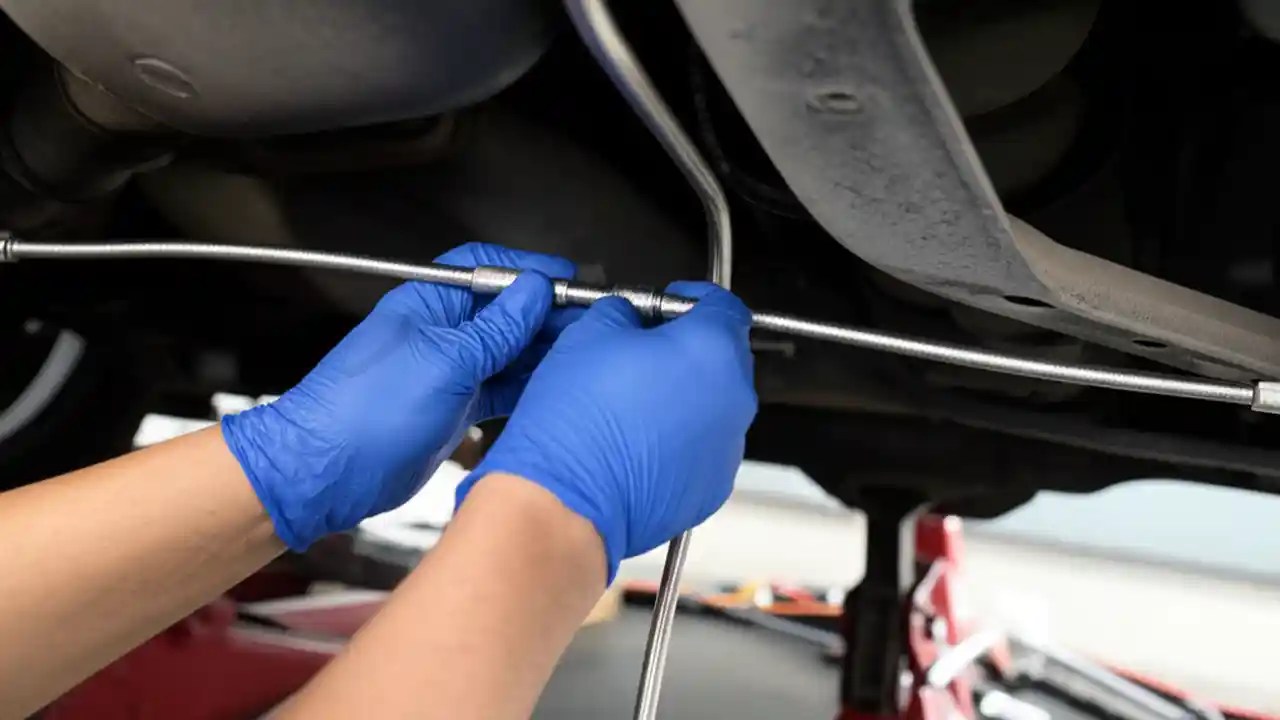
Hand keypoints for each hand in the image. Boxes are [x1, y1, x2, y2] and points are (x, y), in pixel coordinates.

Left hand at [222, 243, 575, 549]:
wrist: (326, 472)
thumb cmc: (365, 411)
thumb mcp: (445, 361)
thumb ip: (497, 327)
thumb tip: (535, 290)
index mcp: (429, 303)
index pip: (488, 270)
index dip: (531, 271)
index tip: (570, 281)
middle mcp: (440, 332)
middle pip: (505, 311)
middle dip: (547, 315)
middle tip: (589, 325)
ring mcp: (447, 371)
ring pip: (507, 352)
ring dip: (542, 353)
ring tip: (581, 357)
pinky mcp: (453, 406)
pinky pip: (499, 387)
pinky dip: (527, 387)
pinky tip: (553, 389)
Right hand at [460, 282, 757, 580]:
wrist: (568, 502)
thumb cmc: (578, 422)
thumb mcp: (588, 335)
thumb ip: (623, 313)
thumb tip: (629, 318)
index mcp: (711, 350)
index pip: (724, 306)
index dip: (696, 299)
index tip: (673, 303)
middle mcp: (733, 399)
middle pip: (723, 358)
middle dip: (687, 350)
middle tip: (643, 353)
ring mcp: (727, 448)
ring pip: (713, 407)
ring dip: (683, 399)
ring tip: (633, 406)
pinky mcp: (711, 488)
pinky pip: (702, 450)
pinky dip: (678, 441)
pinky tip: (637, 444)